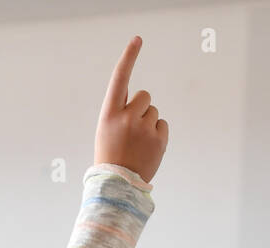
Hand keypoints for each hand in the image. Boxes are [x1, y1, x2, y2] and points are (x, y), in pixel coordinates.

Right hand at [94, 36, 167, 181]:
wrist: (117, 185)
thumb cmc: (110, 155)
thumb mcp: (106, 130)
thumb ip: (119, 111)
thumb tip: (137, 96)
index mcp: (109, 114)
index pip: (120, 79)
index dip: (128, 58)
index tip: (138, 39)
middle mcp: (126, 118)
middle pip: (144, 96)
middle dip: (141, 108)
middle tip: (132, 130)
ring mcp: (143, 128)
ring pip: (154, 112)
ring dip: (148, 123)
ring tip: (137, 143)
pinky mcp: (158, 139)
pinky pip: (162, 125)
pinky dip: (157, 134)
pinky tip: (147, 148)